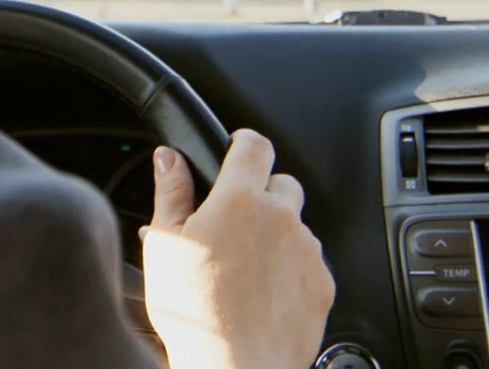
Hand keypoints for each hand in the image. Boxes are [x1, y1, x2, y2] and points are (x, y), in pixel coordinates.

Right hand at [141, 129, 334, 368]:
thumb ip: (170, 193)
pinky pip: (309, 262)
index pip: (254, 144)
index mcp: (239, 199)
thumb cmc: (195, 312)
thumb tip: (169, 159)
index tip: (237, 149)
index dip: (244, 142)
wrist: (235, 367)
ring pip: (296, 225)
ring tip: (246, 268)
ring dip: (277, 235)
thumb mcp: (165, 245)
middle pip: (281, 183)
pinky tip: (264, 292)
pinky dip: (291, 269)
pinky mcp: (323, 283)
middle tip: (234, 224)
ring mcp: (307, 251)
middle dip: (262, 195)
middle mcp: (281, 218)